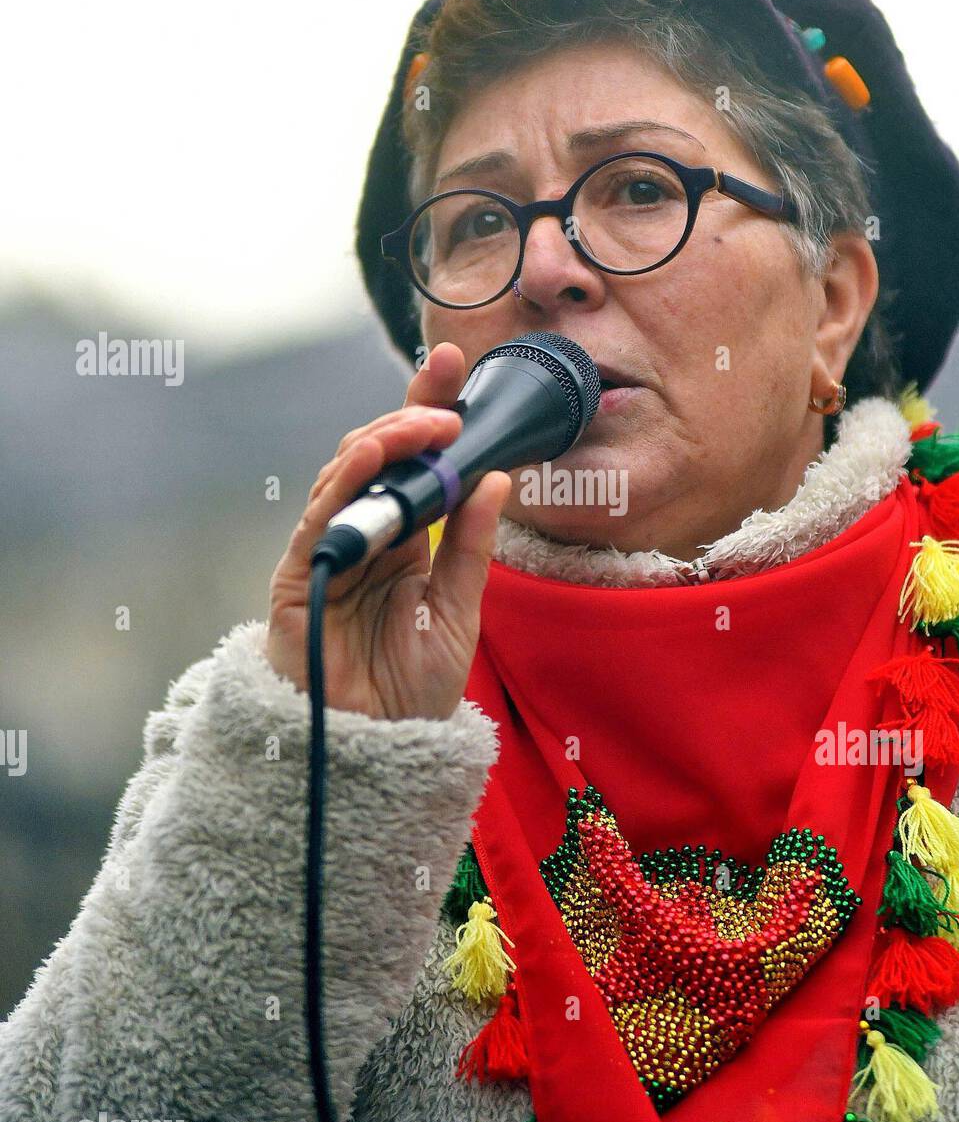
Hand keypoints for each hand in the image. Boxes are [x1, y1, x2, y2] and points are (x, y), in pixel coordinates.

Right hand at [266, 343, 511, 719]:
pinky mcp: (298, 575)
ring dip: (387, 440)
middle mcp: (365, 537)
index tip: (455, 368)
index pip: (415, 465)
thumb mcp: (458, 613)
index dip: (427, 413)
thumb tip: (498, 478)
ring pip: (347, 474)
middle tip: (450, 394)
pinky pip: (321, 516)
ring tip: (428, 424)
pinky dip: (347, 481)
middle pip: (379, 456)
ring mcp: (329, 551)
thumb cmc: (410, 692)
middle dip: (410, 415)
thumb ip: (472, 548)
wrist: (372, 754)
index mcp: (404, 541)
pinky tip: (375, 457)